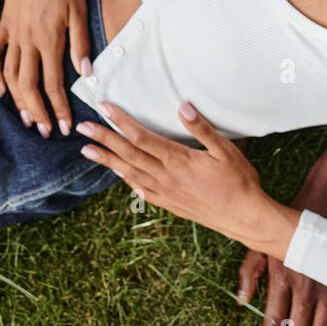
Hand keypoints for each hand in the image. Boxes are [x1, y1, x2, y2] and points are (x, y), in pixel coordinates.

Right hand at [0, 0, 88, 136]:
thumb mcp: (79, 10)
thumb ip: (81, 43)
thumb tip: (86, 72)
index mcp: (49, 40)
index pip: (53, 84)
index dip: (59, 108)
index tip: (64, 126)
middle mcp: (28, 42)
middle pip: (29, 87)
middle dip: (38, 112)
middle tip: (46, 131)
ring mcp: (12, 34)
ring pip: (11, 75)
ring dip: (18, 100)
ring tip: (27, 118)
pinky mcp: (3, 24)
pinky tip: (0, 88)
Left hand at [76, 102, 298, 257]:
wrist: (243, 217)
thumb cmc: (239, 181)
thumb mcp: (226, 150)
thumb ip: (202, 129)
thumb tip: (182, 107)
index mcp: (178, 160)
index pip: (141, 137)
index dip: (120, 122)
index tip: (104, 108)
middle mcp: (166, 176)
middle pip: (128, 154)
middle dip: (104, 139)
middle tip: (82, 128)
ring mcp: (166, 192)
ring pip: (130, 173)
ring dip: (108, 160)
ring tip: (88, 151)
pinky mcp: (171, 204)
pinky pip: (143, 191)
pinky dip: (128, 181)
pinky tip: (121, 177)